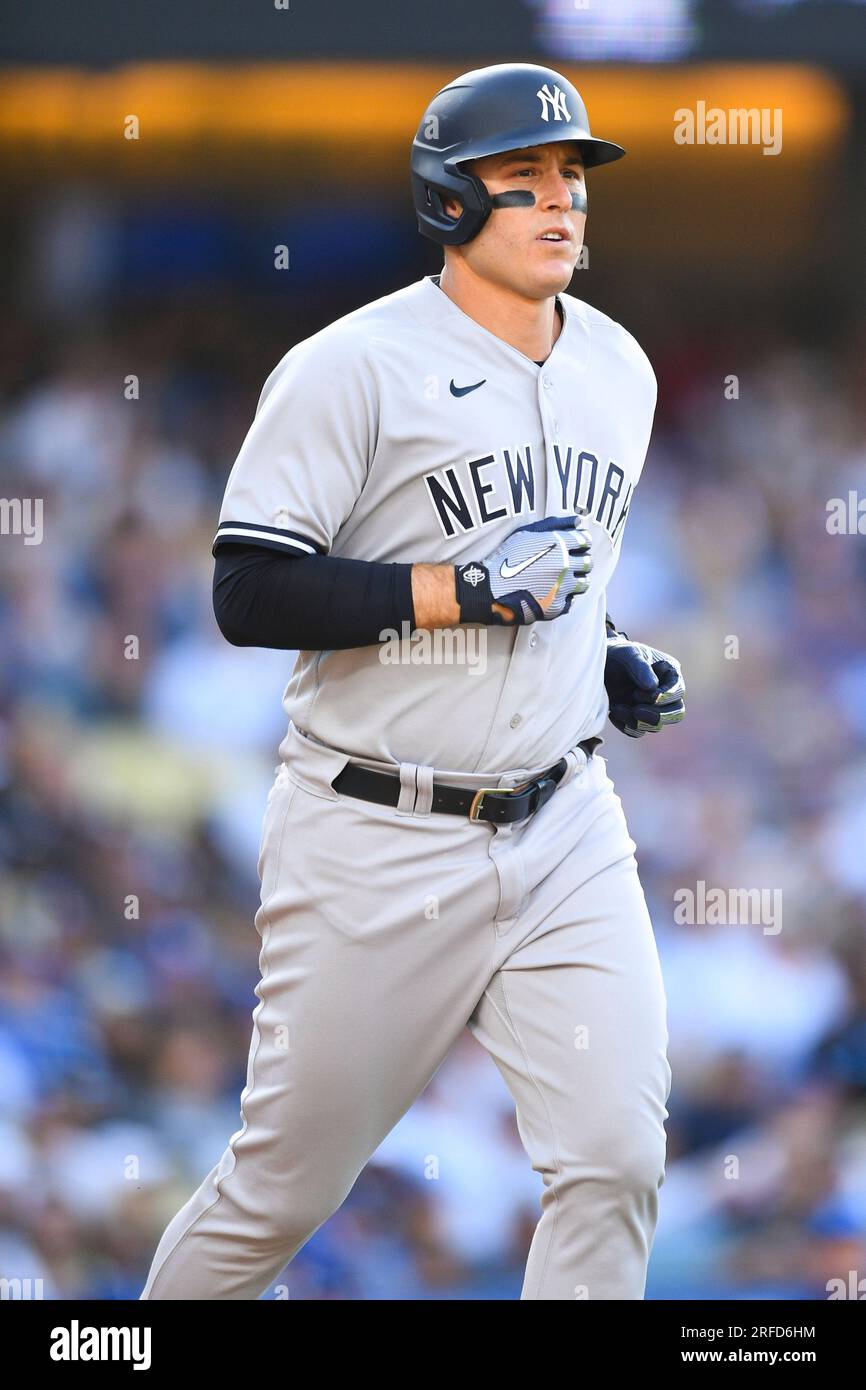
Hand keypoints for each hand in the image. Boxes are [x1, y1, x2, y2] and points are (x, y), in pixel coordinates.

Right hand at [455, 515, 591, 624]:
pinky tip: (550, 593)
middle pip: (588, 562)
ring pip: (583, 583)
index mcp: (558, 545)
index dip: (581, 543)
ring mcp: (562, 587)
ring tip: (561, 580)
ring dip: (576, 580)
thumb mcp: (527, 533)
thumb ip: (554, 525)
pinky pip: (570, 601)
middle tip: (567, 564)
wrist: (491, 589)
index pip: (585, 541)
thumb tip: (578, 521)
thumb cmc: (505, 558)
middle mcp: (564, 565)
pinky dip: (563, 598)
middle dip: (581, 561)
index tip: (575, 546)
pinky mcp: (557, 606)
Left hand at [604, 629, 685, 737]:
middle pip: (676, 714)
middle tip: (635, 710)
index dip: (662, 697)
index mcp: (669, 674)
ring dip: (637, 721)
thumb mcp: (627, 653)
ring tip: (617, 707)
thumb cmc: (617, 654)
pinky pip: (637, 731)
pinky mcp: (636, 718)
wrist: (598, 664)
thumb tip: (653, 688)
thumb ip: (640, 667)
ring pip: (656, 726)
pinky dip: (625, 726)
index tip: (638, 693)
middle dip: (656, 716)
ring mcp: (652, 708)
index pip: (677, 692)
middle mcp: (665, 693)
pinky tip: (613, 712)